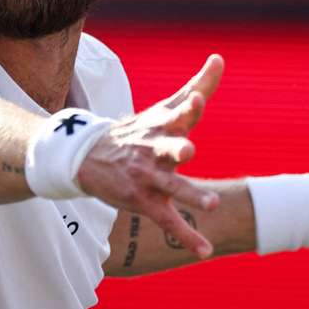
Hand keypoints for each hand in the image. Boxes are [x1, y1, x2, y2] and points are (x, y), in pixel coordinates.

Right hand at [76, 55, 223, 257]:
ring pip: (171, 186)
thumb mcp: (165, 107)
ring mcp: (148, 177)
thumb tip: (220, 57)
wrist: (88, 157)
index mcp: (163, 126)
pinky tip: (205, 251)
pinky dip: (187, 237)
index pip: (178, 113)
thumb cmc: (139, 130)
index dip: (188, 107)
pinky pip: (168, 220)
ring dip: (190, 195)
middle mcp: (155, 150)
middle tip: (188, 150)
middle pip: (169, 147)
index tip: (198, 98)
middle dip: (177, 148)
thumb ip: (197, 85)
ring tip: (212, 206)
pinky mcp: (144, 201)